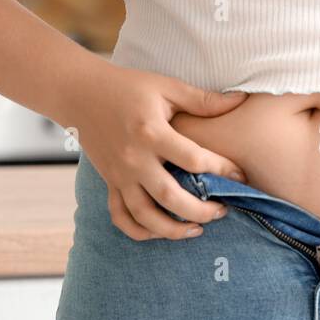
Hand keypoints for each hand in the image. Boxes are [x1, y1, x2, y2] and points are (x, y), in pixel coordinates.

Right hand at [67, 63, 247, 240]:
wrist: (79, 92)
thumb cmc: (128, 86)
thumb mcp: (166, 87)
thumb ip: (202, 100)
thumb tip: (240, 100)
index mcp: (151, 133)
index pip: (193, 160)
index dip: (222, 170)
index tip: (241, 176)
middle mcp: (134, 159)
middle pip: (171, 198)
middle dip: (202, 210)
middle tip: (224, 210)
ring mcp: (119, 175)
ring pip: (145, 216)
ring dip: (173, 230)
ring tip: (197, 230)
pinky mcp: (109, 182)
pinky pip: (121, 217)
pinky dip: (140, 232)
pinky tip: (162, 232)